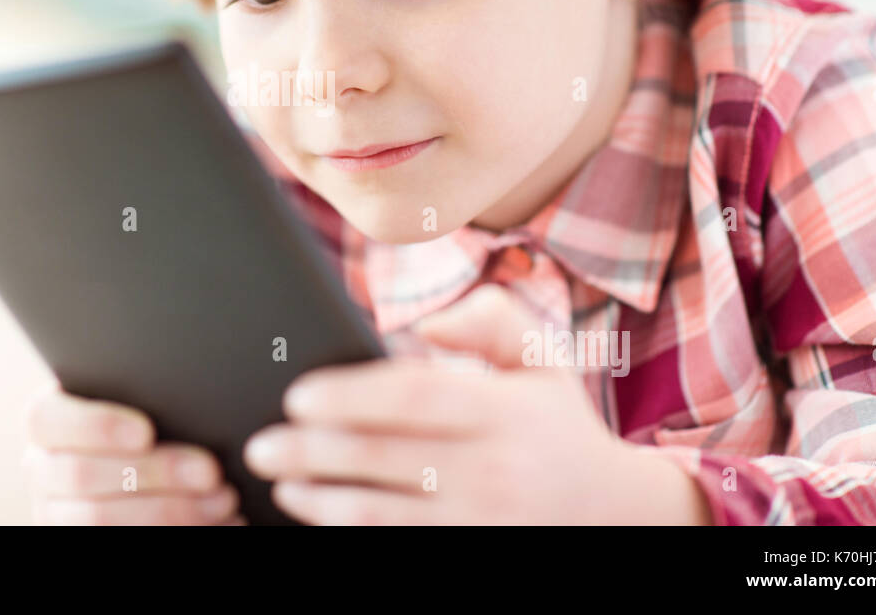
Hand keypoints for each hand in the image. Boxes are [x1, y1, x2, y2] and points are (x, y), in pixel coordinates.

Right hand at [25, 380, 243, 524]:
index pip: (46, 419)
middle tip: (210, 471)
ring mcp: (55, 512)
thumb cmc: (149, 421)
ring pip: (98, 519)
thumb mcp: (138, 401)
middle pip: (81, 475)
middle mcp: (41, 470)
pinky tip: (221, 523)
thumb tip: (181, 389)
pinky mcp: (80, 538)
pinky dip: (177, 532)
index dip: (95, 425)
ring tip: (223, 500)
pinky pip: (121, 542)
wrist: (142, 472)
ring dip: (170, 511)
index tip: (146, 431)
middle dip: (155, 473)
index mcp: (48, 423)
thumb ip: (144, 392)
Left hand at [243, 285, 711, 523]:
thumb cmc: (558, 426)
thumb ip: (489, 319)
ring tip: (278, 482)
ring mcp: (481, 523)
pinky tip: (319, 516)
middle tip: (260, 445)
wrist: (615, 515)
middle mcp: (492, 470)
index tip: (297, 395)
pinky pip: (398, 546)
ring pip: (382, 515)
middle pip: (384, 459)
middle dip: (312, 453)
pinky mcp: (471, 556)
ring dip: (319, 500)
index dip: (351, 396)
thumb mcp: (541, 360)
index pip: (416, 397)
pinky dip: (352, 533)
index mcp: (503, 411)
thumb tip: (430, 320)